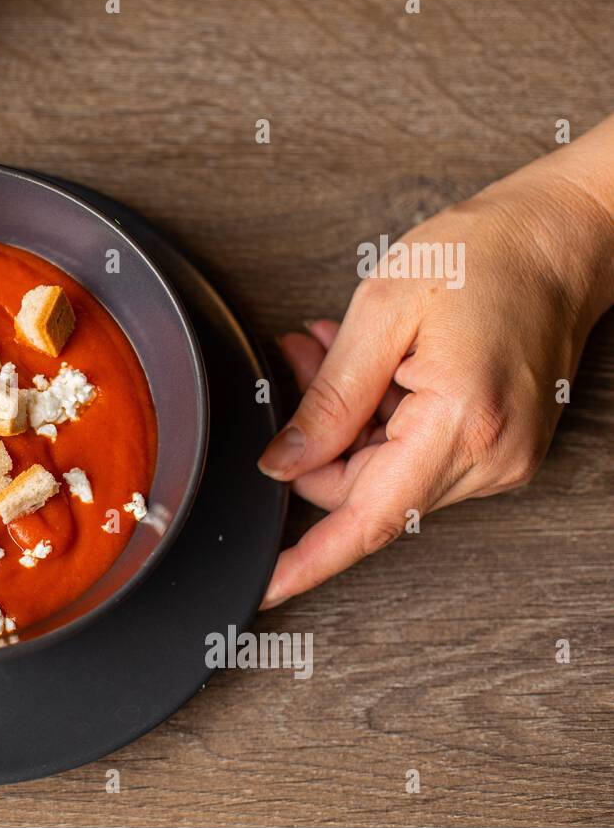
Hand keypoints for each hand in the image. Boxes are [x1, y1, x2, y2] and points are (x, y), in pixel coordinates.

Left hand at [259, 117, 613, 607]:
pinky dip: (381, 420)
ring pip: (383, 475)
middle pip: (364, 491)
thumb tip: (283, 464)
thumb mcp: (381, 314)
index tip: (267, 585)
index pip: (367, 519)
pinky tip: (376, 369)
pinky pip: (415, 458)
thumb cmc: (481, 258)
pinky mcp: (501, 451)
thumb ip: (327, 400)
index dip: (310, 560)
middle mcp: (490, 458)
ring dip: (347, 422)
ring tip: (339, 348)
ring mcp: (502, 460)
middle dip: (316, 438)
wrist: (559, 241)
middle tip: (302, 356)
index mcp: (461, 423)